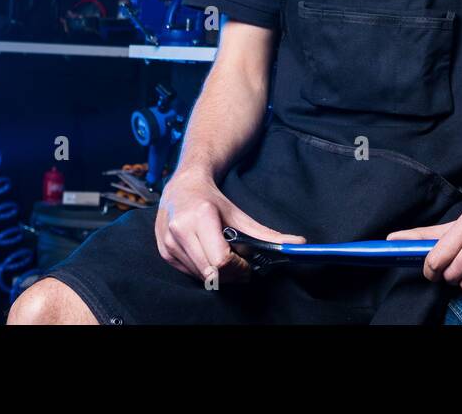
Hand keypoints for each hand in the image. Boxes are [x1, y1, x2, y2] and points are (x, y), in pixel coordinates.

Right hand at [155, 167, 305, 284]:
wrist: (181, 186)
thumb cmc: (211, 199)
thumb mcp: (238, 214)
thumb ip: (266, 234)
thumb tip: (297, 243)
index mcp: (200, 217)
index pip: (221, 260)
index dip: (238, 267)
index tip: (247, 263)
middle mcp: (180, 230)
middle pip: (211, 272)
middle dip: (231, 275)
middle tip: (241, 266)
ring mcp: (168, 242)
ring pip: (200, 276)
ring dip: (217, 275)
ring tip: (226, 260)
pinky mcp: (163, 252)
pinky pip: (188, 273)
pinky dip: (203, 270)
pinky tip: (209, 256)